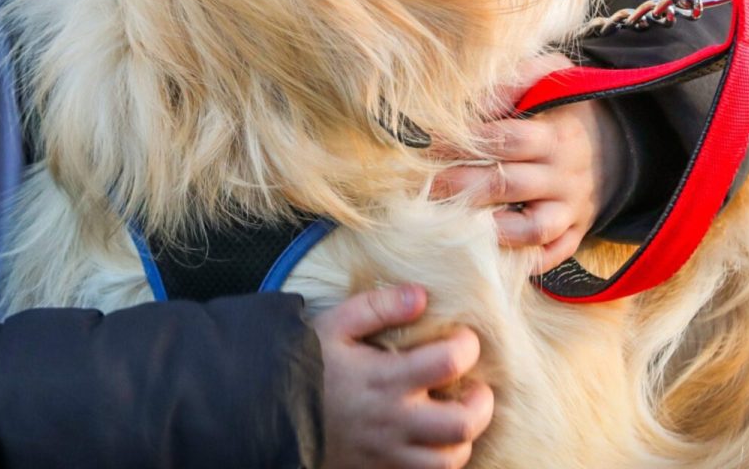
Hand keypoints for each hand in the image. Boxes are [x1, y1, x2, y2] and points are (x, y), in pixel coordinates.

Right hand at [315, 284, 493, 468]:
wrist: (267, 411)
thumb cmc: (305, 363)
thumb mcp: (335, 324)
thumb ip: (378, 306)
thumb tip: (421, 296)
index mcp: (385, 378)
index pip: (449, 362)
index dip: (467, 346)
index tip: (463, 339)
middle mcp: (393, 421)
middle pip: (462, 425)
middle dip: (481, 404)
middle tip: (474, 388)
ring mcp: (387, 454)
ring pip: (448, 461)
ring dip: (461, 439)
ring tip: (454, 417)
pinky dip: (438, 462)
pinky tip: (432, 442)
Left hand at [431, 54, 624, 273]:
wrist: (620, 144)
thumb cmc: (568, 107)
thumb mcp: (554, 77)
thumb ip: (516, 80)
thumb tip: (474, 101)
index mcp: (556, 135)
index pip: (507, 140)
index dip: (465, 142)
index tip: (427, 144)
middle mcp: (564, 176)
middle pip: (509, 185)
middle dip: (462, 185)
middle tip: (426, 185)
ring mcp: (571, 209)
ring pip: (533, 229)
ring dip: (489, 229)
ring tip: (451, 222)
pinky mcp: (575, 234)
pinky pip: (551, 255)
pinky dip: (524, 261)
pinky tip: (488, 256)